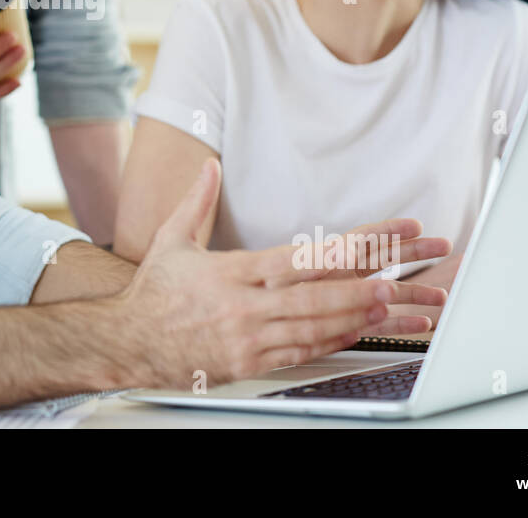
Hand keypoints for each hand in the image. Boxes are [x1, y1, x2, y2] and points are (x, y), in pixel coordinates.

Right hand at [116, 159, 450, 387]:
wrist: (127, 342)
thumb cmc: (153, 292)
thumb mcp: (170, 239)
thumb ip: (195, 200)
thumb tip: (209, 165)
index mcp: (232, 271)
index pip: (299, 258)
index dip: (344, 250)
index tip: (378, 241)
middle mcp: (244, 306)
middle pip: (316, 297)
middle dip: (363, 289)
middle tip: (401, 283)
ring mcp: (249, 338)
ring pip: (314, 329)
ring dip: (356, 318)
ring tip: (393, 308)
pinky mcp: (250, 363)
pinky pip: (300, 353)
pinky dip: (333, 342)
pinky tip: (357, 332)